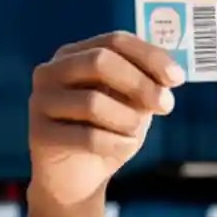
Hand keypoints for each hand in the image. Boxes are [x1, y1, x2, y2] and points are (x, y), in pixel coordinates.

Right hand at [28, 31, 185, 205]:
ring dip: (128, 120)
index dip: (150, 56)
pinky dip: (117, 144)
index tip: (177, 78)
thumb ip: (148, 84)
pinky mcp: (39, 135)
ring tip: (134, 132)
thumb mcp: (134, 102)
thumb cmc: (109, 130)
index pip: (115, 40)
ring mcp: (40, 102)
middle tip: (166, 105)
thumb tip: (170, 76)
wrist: (78, 177)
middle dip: (140, 84)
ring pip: (93, 102)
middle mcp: (51, 71)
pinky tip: (123, 147)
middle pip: (100, 61)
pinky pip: (88, 137)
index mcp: (76, 54)